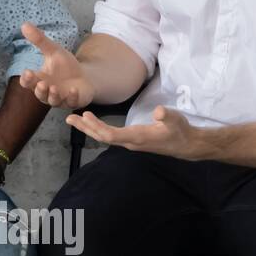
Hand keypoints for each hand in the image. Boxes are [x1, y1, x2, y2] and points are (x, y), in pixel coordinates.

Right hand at [18, 21, 94, 109]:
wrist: (84, 77)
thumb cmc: (65, 66)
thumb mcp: (53, 50)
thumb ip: (39, 40)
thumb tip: (24, 24)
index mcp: (39, 80)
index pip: (28, 82)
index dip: (26, 79)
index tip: (27, 72)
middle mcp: (47, 92)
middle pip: (39, 94)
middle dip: (39, 90)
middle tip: (41, 83)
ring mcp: (59, 98)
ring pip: (52, 101)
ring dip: (52, 95)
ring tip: (54, 88)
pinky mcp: (72, 102)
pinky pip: (70, 102)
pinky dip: (71, 97)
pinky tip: (73, 89)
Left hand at [66, 105, 210, 159]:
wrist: (187, 144)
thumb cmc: (180, 130)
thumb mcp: (176, 119)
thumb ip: (167, 116)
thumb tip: (159, 111)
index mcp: (137, 137)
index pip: (112, 135)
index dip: (97, 126)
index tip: (86, 115)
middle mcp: (130, 142)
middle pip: (102, 137)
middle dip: (85, 128)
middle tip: (69, 118)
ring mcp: (130, 142)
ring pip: (104, 137)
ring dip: (88, 129)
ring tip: (74, 120)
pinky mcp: (132, 140)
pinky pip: (110, 136)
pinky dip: (98, 129)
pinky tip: (91, 124)